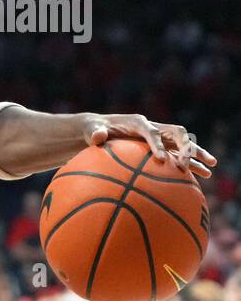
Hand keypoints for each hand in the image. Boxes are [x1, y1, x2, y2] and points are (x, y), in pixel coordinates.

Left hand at [83, 114, 215, 177]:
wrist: (98, 130)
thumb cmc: (92, 130)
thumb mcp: (90, 130)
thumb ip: (95, 133)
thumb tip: (98, 137)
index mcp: (137, 123)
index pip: (151, 131)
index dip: (157, 143)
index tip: (161, 160)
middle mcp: (152, 128)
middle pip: (176, 134)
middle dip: (186, 146)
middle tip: (190, 163)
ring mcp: (159, 137)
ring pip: (183, 145)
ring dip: (196, 154)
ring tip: (210, 168)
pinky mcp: (160, 147)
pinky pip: (178, 156)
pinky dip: (189, 164)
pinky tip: (200, 177)